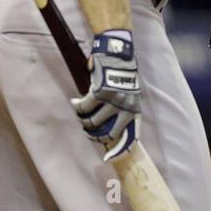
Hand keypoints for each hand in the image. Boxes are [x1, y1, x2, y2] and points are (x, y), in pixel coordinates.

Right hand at [71, 29, 140, 154]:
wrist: (119, 52)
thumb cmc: (123, 72)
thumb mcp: (129, 92)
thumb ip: (122, 107)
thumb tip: (107, 126)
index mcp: (135, 110)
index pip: (131, 137)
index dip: (120, 150)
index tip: (109, 158)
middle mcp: (126, 108)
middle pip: (108, 133)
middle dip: (95, 135)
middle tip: (87, 129)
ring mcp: (113, 102)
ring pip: (92, 122)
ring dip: (83, 120)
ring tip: (80, 114)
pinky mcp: (99, 93)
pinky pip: (84, 108)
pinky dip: (77, 107)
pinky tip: (75, 102)